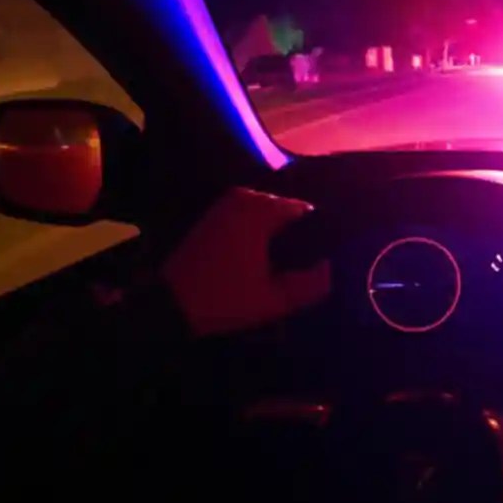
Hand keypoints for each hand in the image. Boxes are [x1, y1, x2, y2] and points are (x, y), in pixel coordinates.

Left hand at [162, 188, 329, 336]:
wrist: (171, 304)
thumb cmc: (225, 299)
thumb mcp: (274, 300)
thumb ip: (310, 285)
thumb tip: (331, 270)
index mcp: (261, 211)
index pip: (306, 210)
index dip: (318, 233)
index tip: (323, 256)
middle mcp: (244, 198)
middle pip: (286, 210)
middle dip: (297, 233)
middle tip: (305, 263)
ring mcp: (225, 205)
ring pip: (267, 213)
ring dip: (276, 233)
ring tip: (284, 262)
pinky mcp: (213, 217)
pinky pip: (248, 217)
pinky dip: (257, 233)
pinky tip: (261, 257)